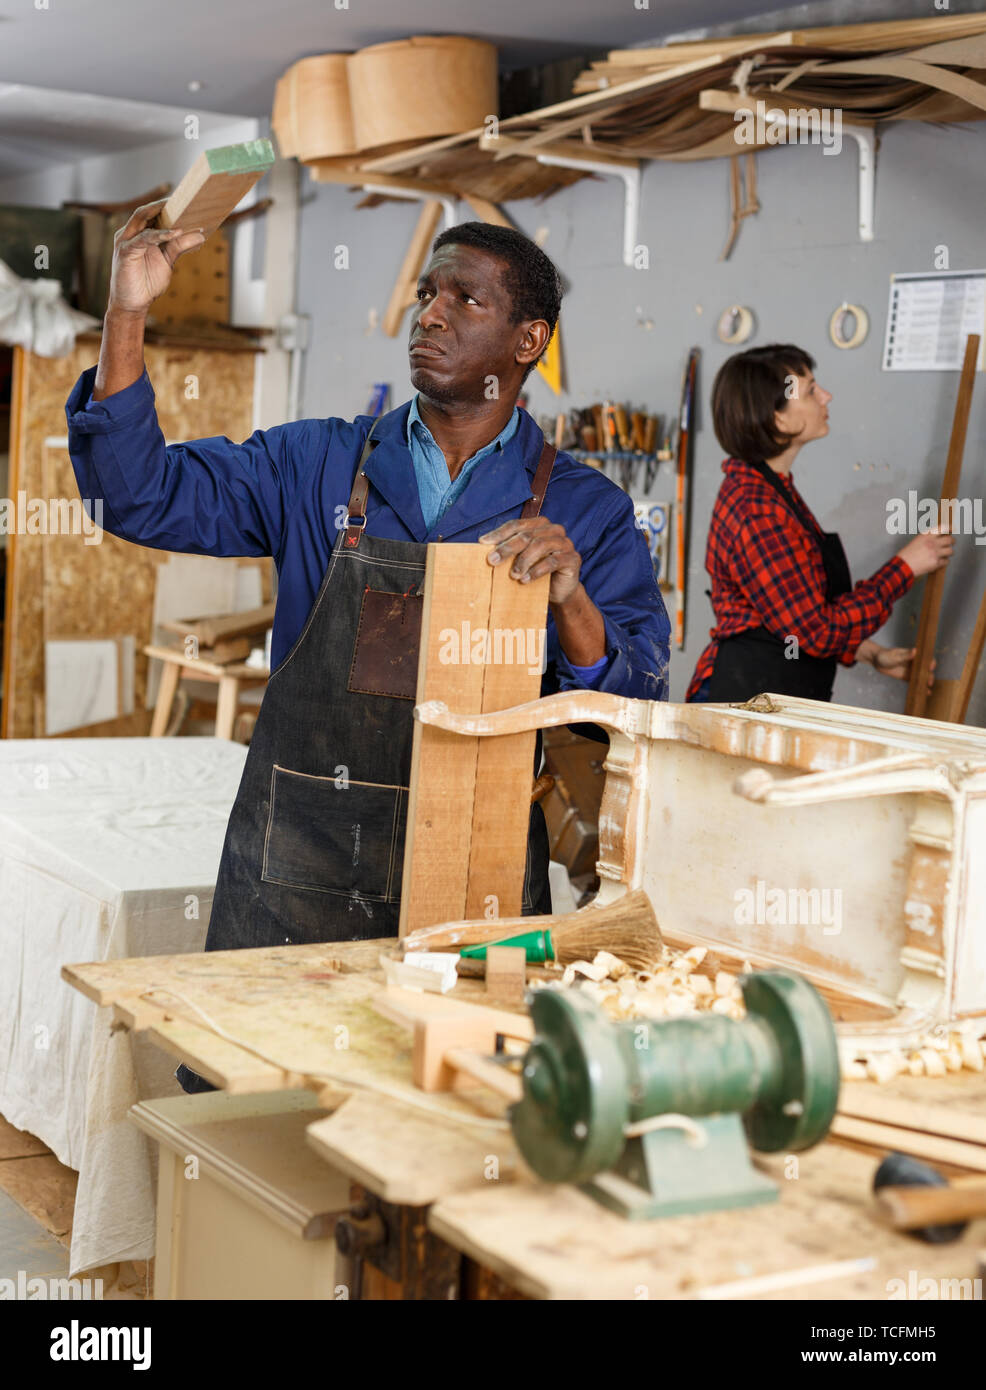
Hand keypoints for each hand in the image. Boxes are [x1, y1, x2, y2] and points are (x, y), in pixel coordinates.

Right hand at [107, 199, 205, 314]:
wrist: (133, 305)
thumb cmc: (146, 282)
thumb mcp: (167, 262)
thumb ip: (179, 247)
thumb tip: (200, 235)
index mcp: (138, 234)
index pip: (151, 214)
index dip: (167, 206)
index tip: (186, 202)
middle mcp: (129, 234)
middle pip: (145, 211)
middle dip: (163, 204)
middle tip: (185, 201)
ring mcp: (125, 241)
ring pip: (142, 218)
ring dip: (162, 214)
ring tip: (182, 212)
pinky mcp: (126, 252)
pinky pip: (144, 239)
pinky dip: (160, 234)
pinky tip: (175, 233)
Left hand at [479, 515, 581, 605]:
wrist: (559, 591)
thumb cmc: (536, 573)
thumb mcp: (521, 559)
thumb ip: (509, 550)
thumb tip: (483, 548)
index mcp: (540, 525)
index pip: (517, 525)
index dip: (499, 533)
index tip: (483, 543)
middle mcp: (554, 530)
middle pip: (527, 535)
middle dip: (507, 548)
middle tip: (492, 561)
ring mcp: (565, 543)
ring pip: (540, 546)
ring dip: (523, 561)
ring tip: (512, 575)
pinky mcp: (572, 558)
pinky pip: (553, 561)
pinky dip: (536, 571)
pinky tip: (525, 580)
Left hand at [863, 641, 935, 690]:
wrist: (876, 661)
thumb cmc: (886, 655)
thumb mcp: (895, 656)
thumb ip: (905, 655)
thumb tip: (915, 651)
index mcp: (914, 655)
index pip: (926, 658)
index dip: (931, 662)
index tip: (930, 668)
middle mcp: (915, 663)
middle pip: (926, 669)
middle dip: (930, 676)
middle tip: (929, 682)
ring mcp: (911, 670)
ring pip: (922, 677)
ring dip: (926, 682)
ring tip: (927, 689)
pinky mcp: (907, 677)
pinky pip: (915, 682)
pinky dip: (921, 687)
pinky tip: (926, 693)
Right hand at [897, 527, 953, 577]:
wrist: (903, 565)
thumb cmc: (906, 554)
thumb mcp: (916, 541)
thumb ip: (927, 538)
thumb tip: (937, 538)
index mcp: (926, 536)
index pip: (942, 528)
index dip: (949, 528)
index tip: (951, 529)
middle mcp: (932, 542)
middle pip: (950, 540)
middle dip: (952, 541)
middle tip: (951, 543)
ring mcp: (935, 553)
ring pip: (950, 551)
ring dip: (948, 552)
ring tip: (945, 554)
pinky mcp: (936, 562)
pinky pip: (946, 561)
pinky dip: (944, 562)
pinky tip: (940, 562)